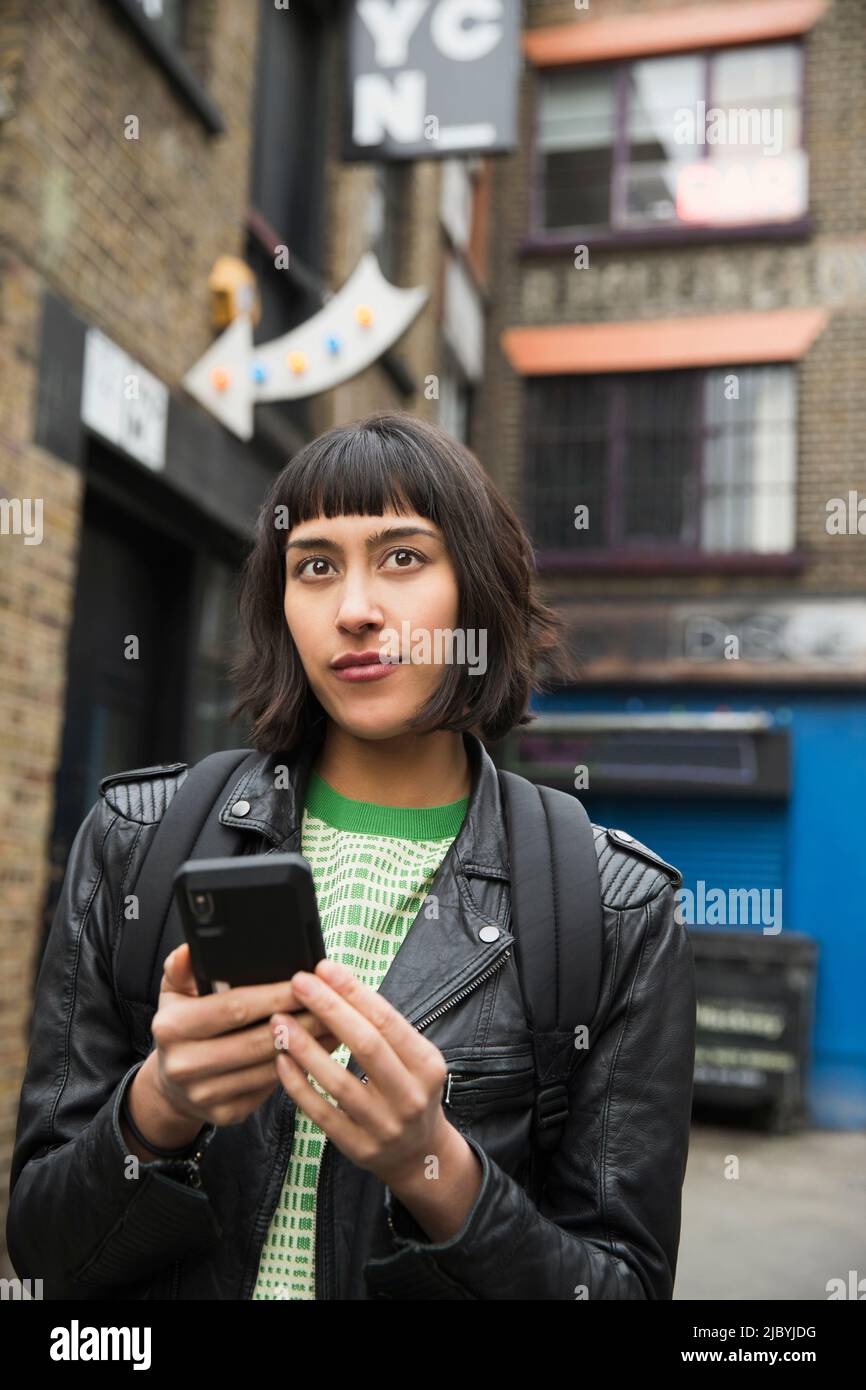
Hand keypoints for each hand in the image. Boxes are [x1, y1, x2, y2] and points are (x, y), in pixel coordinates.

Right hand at [148, 943, 340, 1130]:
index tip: (305, 981)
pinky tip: (319, 1050)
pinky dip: (299, 1068)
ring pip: (269, 1066)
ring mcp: (206, 1094)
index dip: (274, 995)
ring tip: (335, 1024)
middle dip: (300, 1019)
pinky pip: (270, 1088)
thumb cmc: (183, 1029)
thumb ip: (182, 967)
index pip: (234, 1007)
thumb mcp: (174, 993)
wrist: (171, 1086)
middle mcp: (185, 1064)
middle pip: (257, 1040)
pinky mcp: (227, 1113)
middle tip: (331, 1003)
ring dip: (308, 1046)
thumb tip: (192, 948)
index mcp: (172, 1027)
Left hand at [270, 956, 455, 1191]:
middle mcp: (410, 1096)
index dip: (354, 992)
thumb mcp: (414, 1058)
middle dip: (329, 1009)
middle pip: (366, 1045)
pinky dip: (299, 1086)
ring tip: (279, 1021)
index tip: (324, 968)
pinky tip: (281, 1061)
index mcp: (427, 1065)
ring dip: (305, 1047)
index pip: (387, 1021)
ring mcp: (384, 1126)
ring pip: (339, 1082)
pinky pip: (322, 1113)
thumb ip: (381, 1028)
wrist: (420, 1154)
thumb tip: (335, 983)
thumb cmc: (408, 1090)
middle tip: (299, 983)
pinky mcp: (358, 1147)